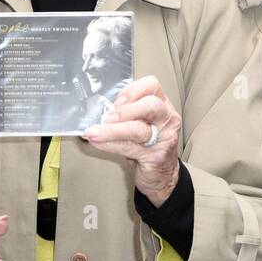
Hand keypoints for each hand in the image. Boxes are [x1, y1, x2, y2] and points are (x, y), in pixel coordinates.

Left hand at [82, 75, 181, 207]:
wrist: (163, 175)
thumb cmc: (148, 145)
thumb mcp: (141, 122)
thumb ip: (126, 112)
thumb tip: (98, 109)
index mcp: (163, 104)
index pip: (152, 85)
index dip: (132, 90)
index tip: (117, 101)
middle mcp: (167, 119)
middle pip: (150, 105)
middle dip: (126, 110)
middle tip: (107, 117)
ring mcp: (164, 139)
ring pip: (138, 129)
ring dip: (111, 130)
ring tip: (94, 132)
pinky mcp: (155, 157)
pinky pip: (129, 148)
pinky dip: (109, 144)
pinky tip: (97, 142)